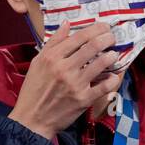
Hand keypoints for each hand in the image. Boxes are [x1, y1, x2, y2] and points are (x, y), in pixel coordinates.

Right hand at [8, 22, 122, 140]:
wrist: (31, 120)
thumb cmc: (33, 91)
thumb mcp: (37, 63)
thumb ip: (52, 43)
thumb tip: (66, 24)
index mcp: (51, 58)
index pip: (79, 37)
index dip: (96, 28)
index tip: (104, 27)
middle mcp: (64, 68)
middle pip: (93, 46)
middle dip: (108, 38)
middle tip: (112, 38)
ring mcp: (75, 84)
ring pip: (101, 63)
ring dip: (111, 56)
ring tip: (113, 55)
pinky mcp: (83, 99)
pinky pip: (105, 86)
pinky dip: (113, 79)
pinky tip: (113, 76)